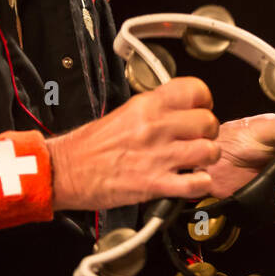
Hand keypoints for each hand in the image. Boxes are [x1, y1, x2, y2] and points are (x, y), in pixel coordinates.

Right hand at [47, 77, 219, 210]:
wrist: (65, 171)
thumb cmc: (89, 146)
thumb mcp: (124, 114)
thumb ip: (154, 110)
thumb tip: (179, 111)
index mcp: (146, 105)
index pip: (195, 90)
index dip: (204, 102)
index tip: (201, 110)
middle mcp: (155, 127)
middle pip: (208, 122)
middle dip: (209, 133)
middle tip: (198, 139)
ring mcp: (157, 156)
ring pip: (209, 151)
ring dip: (206, 159)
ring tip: (195, 162)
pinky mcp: (155, 184)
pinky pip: (197, 183)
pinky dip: (199, 185)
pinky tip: (189, 181)